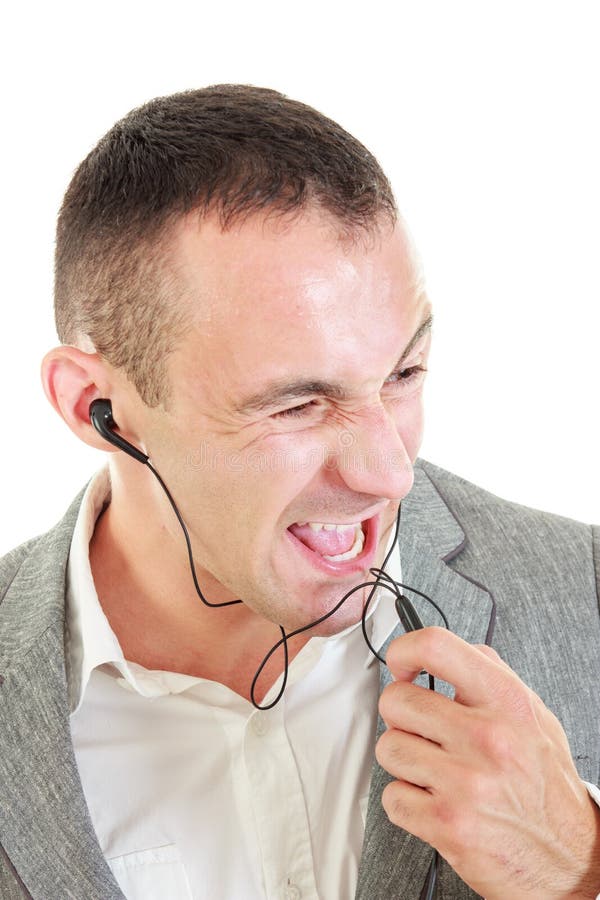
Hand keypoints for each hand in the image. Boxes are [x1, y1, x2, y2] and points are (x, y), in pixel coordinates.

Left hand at [376, 627, 599, 898]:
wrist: (571, 857)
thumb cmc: (547, 785)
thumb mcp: (534, 716)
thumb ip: (491, 677)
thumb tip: (443, 655)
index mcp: (506, 702)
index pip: (436, 647)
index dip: (404, 651)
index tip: (401, 665)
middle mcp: (487, 738)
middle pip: (397, 700)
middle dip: (400, 715)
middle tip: (419, 728)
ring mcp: (465, 782)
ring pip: (389, 748)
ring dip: (404, 761)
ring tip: (433, 770)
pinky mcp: (447, 825)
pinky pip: (392, 797)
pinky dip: (406, 802)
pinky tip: (434, 801)